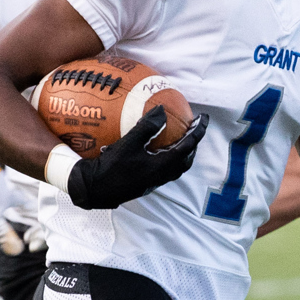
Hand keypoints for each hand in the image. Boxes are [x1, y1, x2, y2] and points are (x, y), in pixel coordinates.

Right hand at [66, 106, 206, 210]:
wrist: (96, 189)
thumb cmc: (111, 167)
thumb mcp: (129, 143)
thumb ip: (147, 127)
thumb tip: (162, 110)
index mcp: (163, 166)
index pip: (188, 146)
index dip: (198, 131)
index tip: (203, 118)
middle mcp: (162, 176)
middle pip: (186, 160)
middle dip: (193, 144)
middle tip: (193, 129)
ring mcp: (154, 181)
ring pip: (177, 167)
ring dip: (182, 152)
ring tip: (179, 138)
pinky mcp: (146, 183)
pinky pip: (165, 169)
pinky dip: (168, 157)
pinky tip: (156, 148)